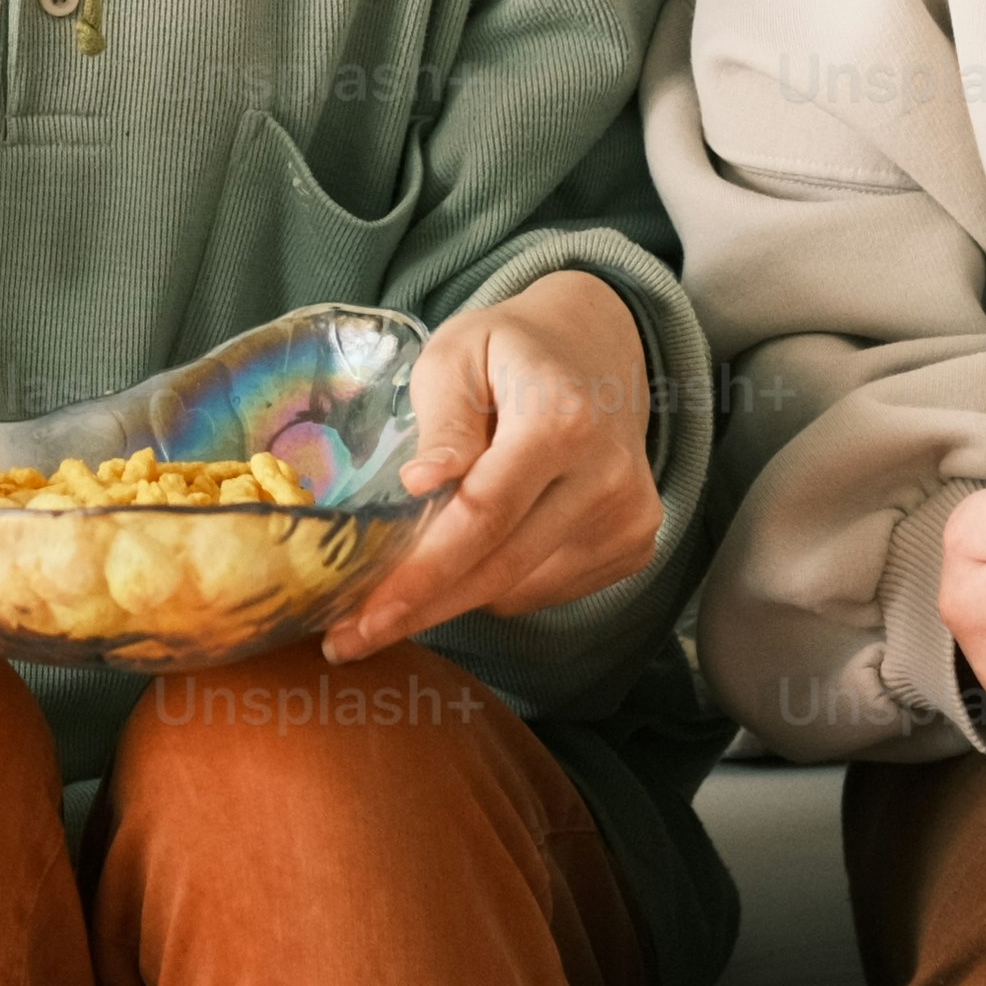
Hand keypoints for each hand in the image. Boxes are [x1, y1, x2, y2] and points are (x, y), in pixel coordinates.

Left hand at [319, 269, 660, 660]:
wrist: (598, 347)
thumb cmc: (512, 350)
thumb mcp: (457, 355)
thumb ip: (443, 421)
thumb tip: (420, 483)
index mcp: (560, 420)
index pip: (483, 515)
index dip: (422, 573)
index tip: (365, 615)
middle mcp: (606, 475)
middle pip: (500, 568)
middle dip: (421, 608)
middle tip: (351, 638)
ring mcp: (628, 515)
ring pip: (519, 589)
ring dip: (454, 595)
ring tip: (406, 580)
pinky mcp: (634, 543)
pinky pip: (546, 589)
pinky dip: (498, 583)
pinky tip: (477, 548)